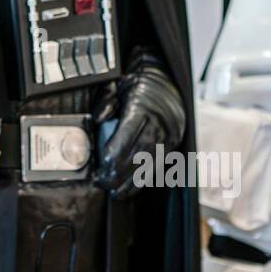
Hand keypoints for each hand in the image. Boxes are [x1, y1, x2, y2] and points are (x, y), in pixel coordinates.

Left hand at [93, 52, 185, 198]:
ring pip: (151, 162)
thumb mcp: (118, 85)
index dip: (117, 148)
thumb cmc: (139, 82)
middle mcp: (159, 121)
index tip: (104, 161)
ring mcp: (168, 133)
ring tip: (116, 192)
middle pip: (139, 150)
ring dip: (133, 180)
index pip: (130, 130)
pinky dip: (146, 178)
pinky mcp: (173, 142)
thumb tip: (97, 119)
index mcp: (143, 105)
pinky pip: (160, 164)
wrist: (167, 79)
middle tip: (103, 181)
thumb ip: (106, 102)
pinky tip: (133, 188)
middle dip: (120, 170)